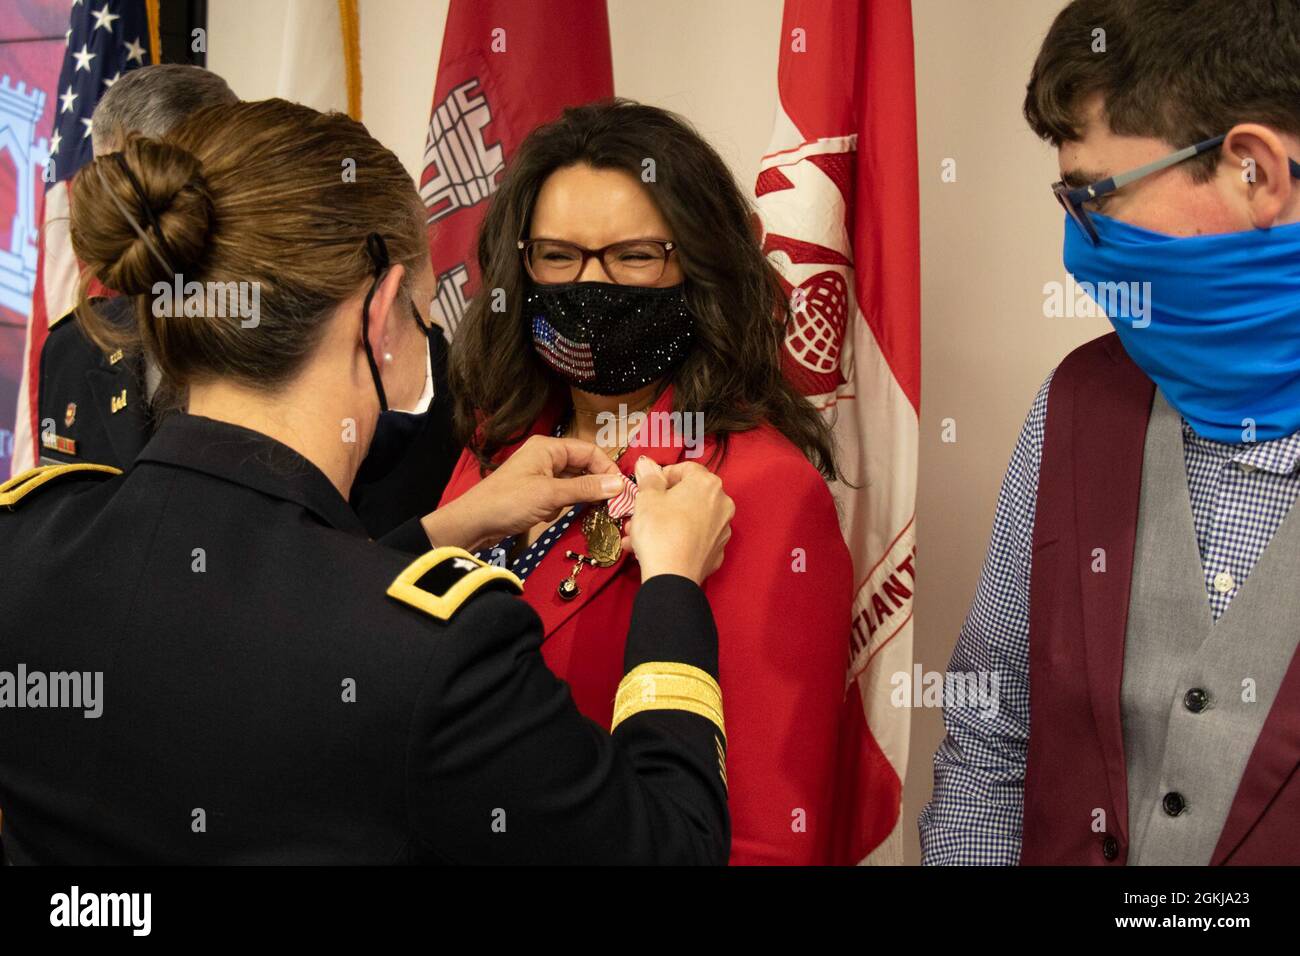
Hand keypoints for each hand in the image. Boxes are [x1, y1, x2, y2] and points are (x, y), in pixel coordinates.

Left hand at [421, 436, 623, 551]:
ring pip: (572, 483)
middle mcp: (545, 456)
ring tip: (584, 511)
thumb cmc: (508, 502)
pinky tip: (551, 515)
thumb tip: (619, 484)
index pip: (589, 451)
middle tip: (612, 504)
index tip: (622, 489)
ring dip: (578, 497)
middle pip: (583, 466)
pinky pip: (560, 495)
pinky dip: (561, 506)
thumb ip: (586, 488)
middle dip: (595, 485)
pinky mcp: (534, 492)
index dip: (607, 468)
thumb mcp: (551, 495)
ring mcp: (539, 475)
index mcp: (549, 447)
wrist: (472, 523)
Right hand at [622, 457, 733, 584]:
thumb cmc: (660, 532)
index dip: (663, 475)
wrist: (672, 577)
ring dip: (664, 523)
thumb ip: (649, 477)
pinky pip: (694, 539)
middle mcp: (722, 503)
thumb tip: (647, 464)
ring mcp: (722, 529)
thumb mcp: (647, 498)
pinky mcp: (717, 552)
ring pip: (689, 519)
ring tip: (639, 535)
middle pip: (688, 496)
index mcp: (707, 484)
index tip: (648, 485)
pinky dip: (677, 539)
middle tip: (640, 512)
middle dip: (661, 503)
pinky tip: (655, 548)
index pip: (686, 468)